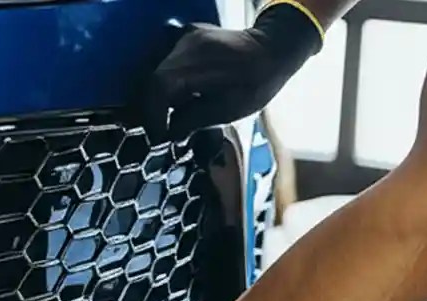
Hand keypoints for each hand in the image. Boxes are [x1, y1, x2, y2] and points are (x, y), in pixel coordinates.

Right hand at [141, 4, 322, 140]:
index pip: (159, 87)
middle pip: (154, 80)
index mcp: (200, 61)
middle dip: (153, 108)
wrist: (273, 51)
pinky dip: (168, 84)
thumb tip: (167, 131)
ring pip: (158, 73)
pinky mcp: (188, 39)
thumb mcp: (227, 111)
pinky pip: (168, 65)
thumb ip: (192, 120)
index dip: (153, 114)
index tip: (157, 135)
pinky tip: (179, 98)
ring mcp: (186, 38)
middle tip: (160, 130)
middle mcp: (188, 45)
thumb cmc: (257, 84)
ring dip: (159, 97)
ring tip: (169, 117)